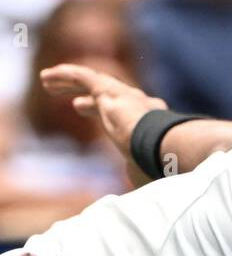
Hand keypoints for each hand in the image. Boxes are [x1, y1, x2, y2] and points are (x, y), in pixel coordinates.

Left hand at [40, 64, 166, 185]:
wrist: (163, 146)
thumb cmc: (158, 165)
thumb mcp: (145, 172)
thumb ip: (135, 171)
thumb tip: (132, 180)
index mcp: (149, 121)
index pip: (123, 113)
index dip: (102, 112)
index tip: (86, 110)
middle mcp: (138, 103)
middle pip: (108, 96)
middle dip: (90, 98)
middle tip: (75, 104)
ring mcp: (123, 94)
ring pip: (92, 82)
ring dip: (69, 83)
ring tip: (47, 83)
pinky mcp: (107, 90)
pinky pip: (81, 77)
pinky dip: (63, 76)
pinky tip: (45, 78)